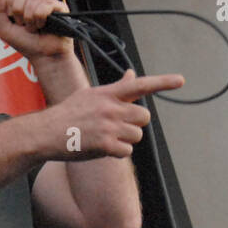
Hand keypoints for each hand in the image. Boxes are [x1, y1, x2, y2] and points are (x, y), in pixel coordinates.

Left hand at [0, 0, 74, 60]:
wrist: (43, 57)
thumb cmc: (26, 44)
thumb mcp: (4, 30)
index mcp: (22, 0)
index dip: (10, 4)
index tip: (13, 20)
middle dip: (19, 10)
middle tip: (23, 24)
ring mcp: (48, 2)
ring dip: (30, 17)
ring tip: (34, 28)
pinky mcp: (60, 8)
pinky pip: (47, 4)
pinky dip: (41, 17)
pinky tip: (43, 25)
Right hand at [45, 68, 184, 159]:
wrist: (46, 133)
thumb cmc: (69, 114)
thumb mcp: (91, 95)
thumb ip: (116, 88)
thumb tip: (132, 74)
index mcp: (108, 94)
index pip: (140, 85)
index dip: (162, 82)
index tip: (181, 80)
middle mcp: (110, 108)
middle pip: (144, 117)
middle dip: (135, 124)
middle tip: (118, 127)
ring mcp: (108, 126)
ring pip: (137, 136)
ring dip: (126, 140)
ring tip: (106, 137)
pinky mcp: (105, 144)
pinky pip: (127, 150)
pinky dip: (117, 152)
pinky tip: (101, 148)